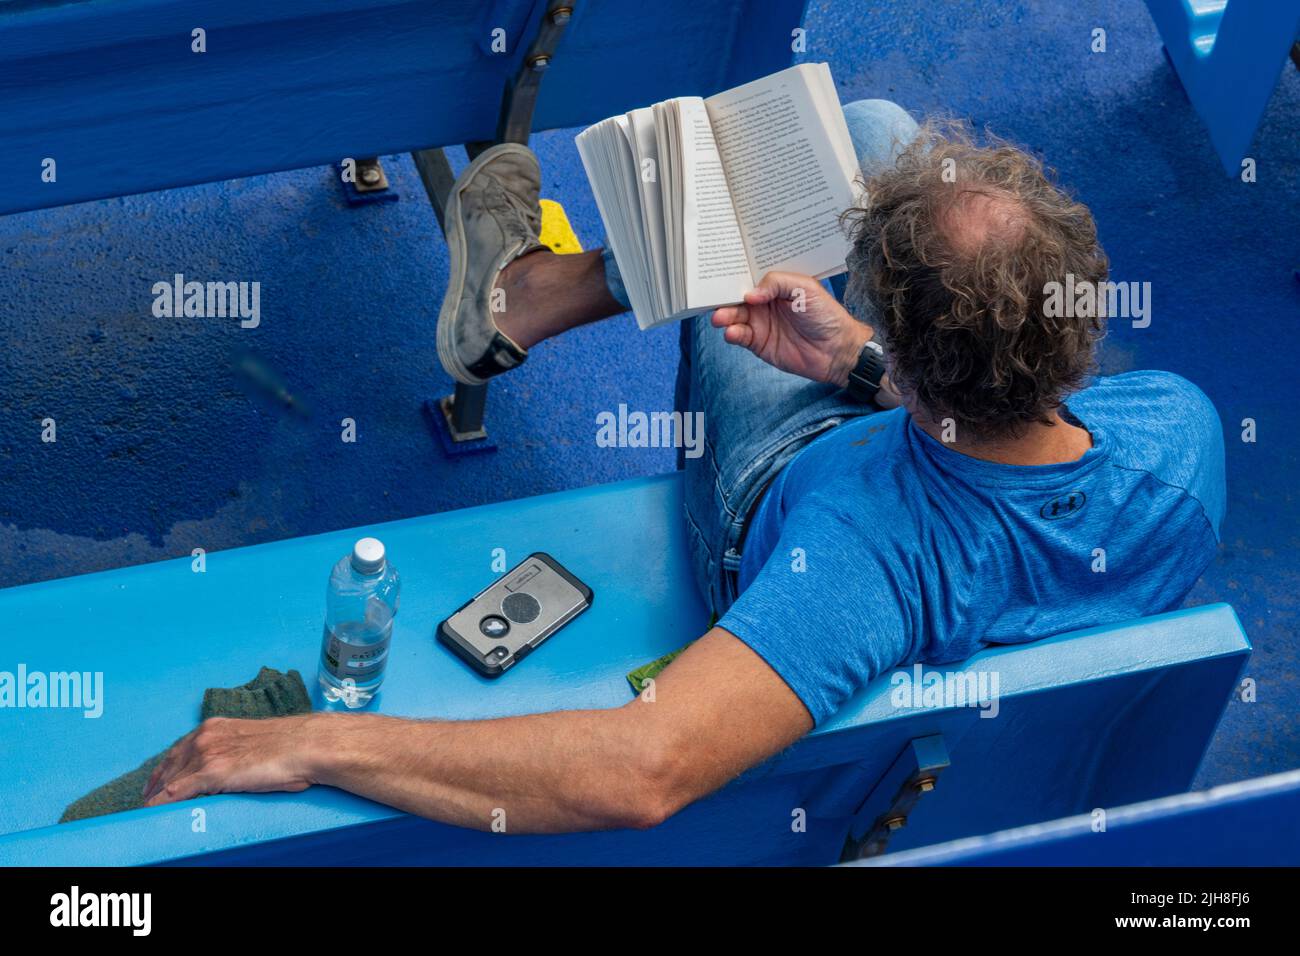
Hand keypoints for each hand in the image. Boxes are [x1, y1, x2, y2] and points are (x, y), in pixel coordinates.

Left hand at [142, 715, 319, 806]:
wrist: (305, 745)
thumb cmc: (290, 745)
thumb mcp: (253, 741)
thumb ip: (235, 750)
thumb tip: (234, 768)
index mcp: (216, 727)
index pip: (180, 748)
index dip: (167, 767)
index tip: (159, 780)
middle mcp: (206, 736)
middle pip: (169, 763)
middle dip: (156, 783)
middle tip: (147, 798)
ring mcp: (207, 753)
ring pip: (169, 779)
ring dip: (156, 796)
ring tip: (147, 810)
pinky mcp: (212, 772)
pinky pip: (176, 792)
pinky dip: (161, 803)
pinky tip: (153, 812)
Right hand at [711, 271, 871, 386]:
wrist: (836, 350)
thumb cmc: (825, 314)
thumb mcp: (805, 287)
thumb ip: (777, 283)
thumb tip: (749, 294)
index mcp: (775, 286)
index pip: (749, 277)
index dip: (734, 275)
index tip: (719, 272)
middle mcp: (764, 303)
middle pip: (736, 297)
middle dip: (724, 297)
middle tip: (713, 299)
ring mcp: (759, 323)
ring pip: (734, 317)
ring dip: (724, 316)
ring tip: (720, 318)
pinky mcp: (758, 343)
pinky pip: (739, 336)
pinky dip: (732, 333)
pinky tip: (733, 332)